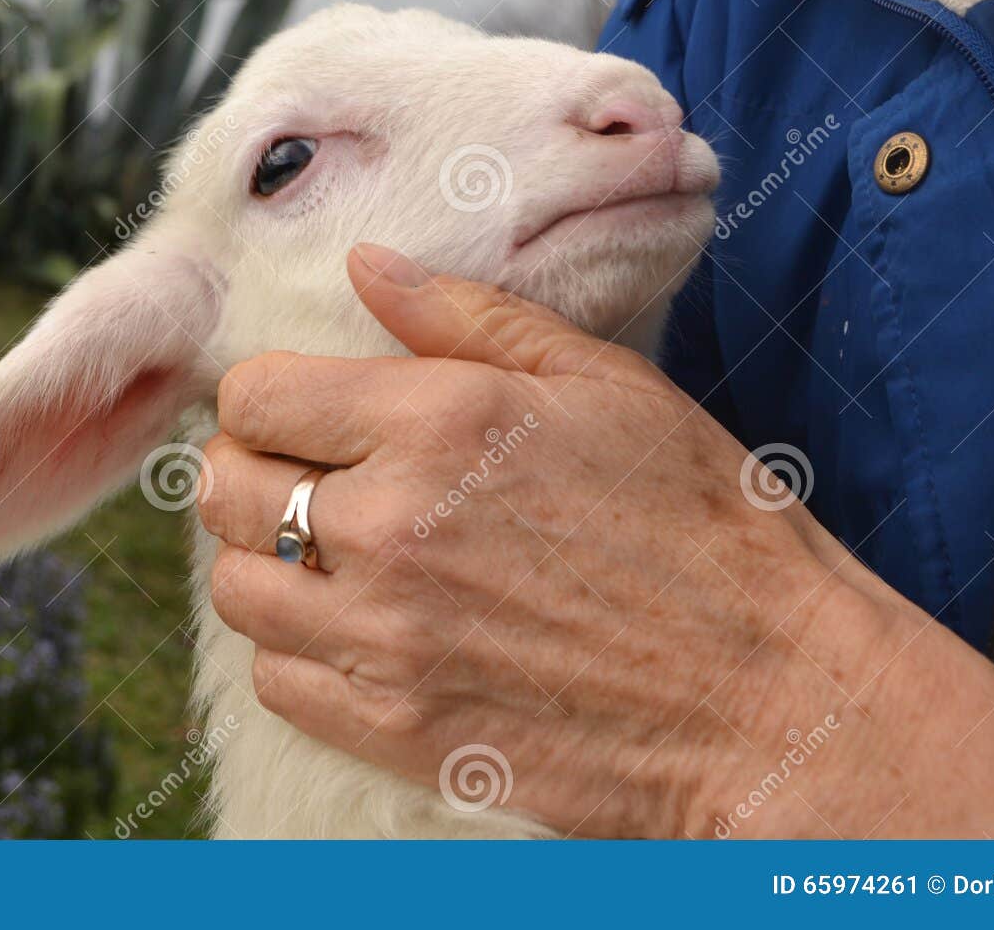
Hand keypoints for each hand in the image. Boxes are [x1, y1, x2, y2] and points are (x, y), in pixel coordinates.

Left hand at [198, 243, 993, 837]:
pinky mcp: (398, 729)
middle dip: (249, 467)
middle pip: (222, 490)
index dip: (268, 394)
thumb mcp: (602, 384)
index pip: (254, 396)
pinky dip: (297, 651)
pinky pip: (277, 683)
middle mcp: (390, 531)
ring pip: (237, 590)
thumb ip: (467, 317)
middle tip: (305, 473)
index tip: (306, 408)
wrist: (770, 696)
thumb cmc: (704, 526)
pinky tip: (358, 628)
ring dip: (266, 559)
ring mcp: (386, 640)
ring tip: (331, 550)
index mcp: (436, 424)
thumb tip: (367, 264)